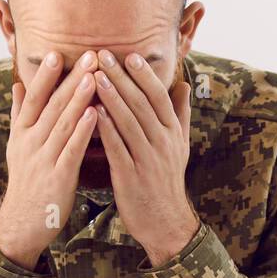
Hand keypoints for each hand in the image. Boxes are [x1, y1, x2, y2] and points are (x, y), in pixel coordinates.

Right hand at [0, 50, 98, 268]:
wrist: (23, 223)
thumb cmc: (27, 181)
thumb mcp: (18, 146)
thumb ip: (19, 114)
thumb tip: (16, 84)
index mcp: (22, 132)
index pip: (33, 98)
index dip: (46, 76)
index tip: (58, 52)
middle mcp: (30, 142)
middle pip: (51, 105)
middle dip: (71, 79)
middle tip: (90, 55)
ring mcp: (42, 159)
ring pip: (62, 124)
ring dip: (78, 99)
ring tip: (95, 77)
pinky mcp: (57, 177)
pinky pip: (71, 150)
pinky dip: (82, 132)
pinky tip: (94, 116)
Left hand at [93, 50, 199, 265]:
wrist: (165, 222)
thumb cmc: (167, 181)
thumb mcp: (180, 147)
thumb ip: (179, 115)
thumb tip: (184, 86)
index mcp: (173, 134)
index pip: (159, 97)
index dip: (144, 76)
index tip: (129, 55)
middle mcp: (163, 143)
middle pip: (142, 104)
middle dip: (122, 78)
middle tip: (102, 55)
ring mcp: (148, 160)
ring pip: (129, 122)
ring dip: (111, 97)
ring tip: (93, 75)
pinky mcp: (131, 177)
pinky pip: (117, 148)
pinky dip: (105, 129)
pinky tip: (92, 112)